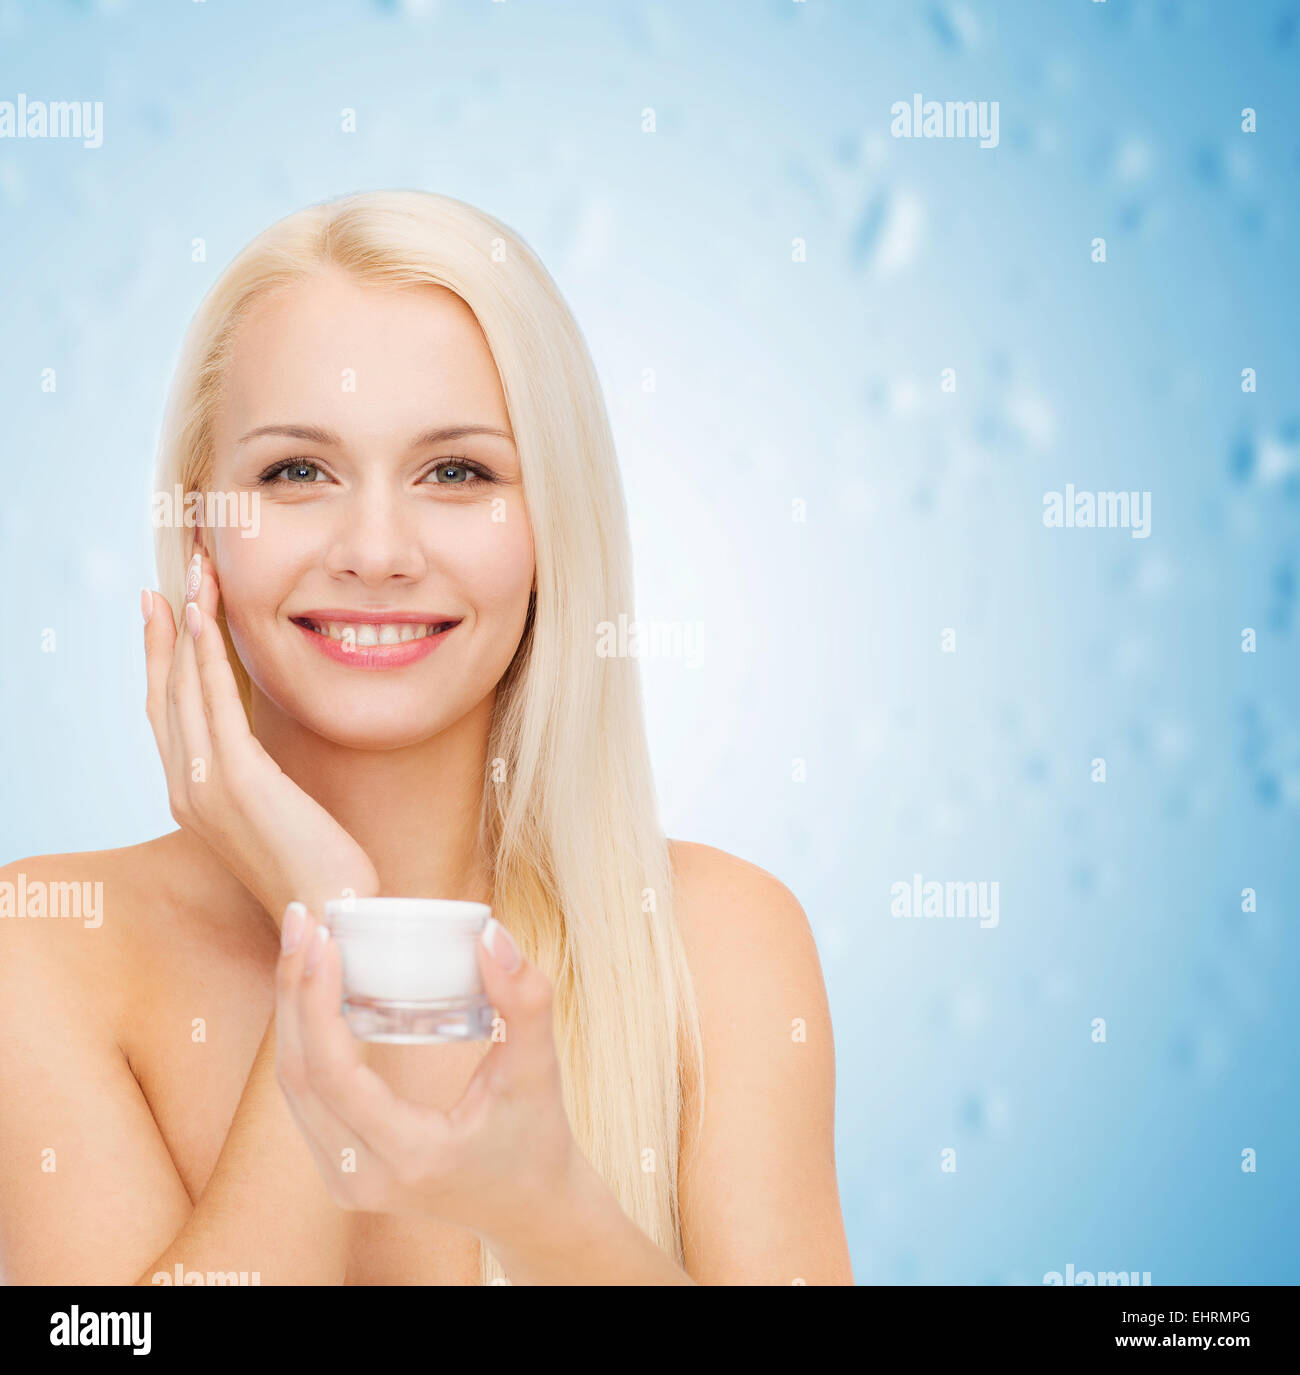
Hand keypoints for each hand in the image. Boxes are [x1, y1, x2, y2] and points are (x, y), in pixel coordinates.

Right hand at [142, 545, 379, 924]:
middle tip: (179, 575)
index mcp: (193, 797)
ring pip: (182, 688)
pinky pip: (212, 704)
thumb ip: (261, 776)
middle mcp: (185, 789)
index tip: (169, 611)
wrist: (332, 913)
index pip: (168, 713)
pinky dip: (202, 656)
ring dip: (186, 625)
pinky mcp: (235, 781)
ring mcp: (203, 786)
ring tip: (195, 577)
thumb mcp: (280, 811)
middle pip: (165, 691)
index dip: (164, 658)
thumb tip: (268, 746)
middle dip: (170, 628)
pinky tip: (202, 617)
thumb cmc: (317, 868)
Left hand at [274, 906, 584, 1252]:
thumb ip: (525, 1000)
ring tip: (304, 941)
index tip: (324, 939)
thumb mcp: (540, 1070)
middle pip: (297, 1075)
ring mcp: (344, 1180)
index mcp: (409, 1155)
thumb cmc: (539, 1140)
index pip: (334, 1074)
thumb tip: (489, 935)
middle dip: (293, 989)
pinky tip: (311, 987)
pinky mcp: (341, 1170)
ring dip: (291, 1008)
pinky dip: (301, 1036)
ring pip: (290, 1087)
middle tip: (305, 920)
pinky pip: (304, 1096)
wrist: (531, 1209)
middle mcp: (361, 1177)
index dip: (316, 1001)